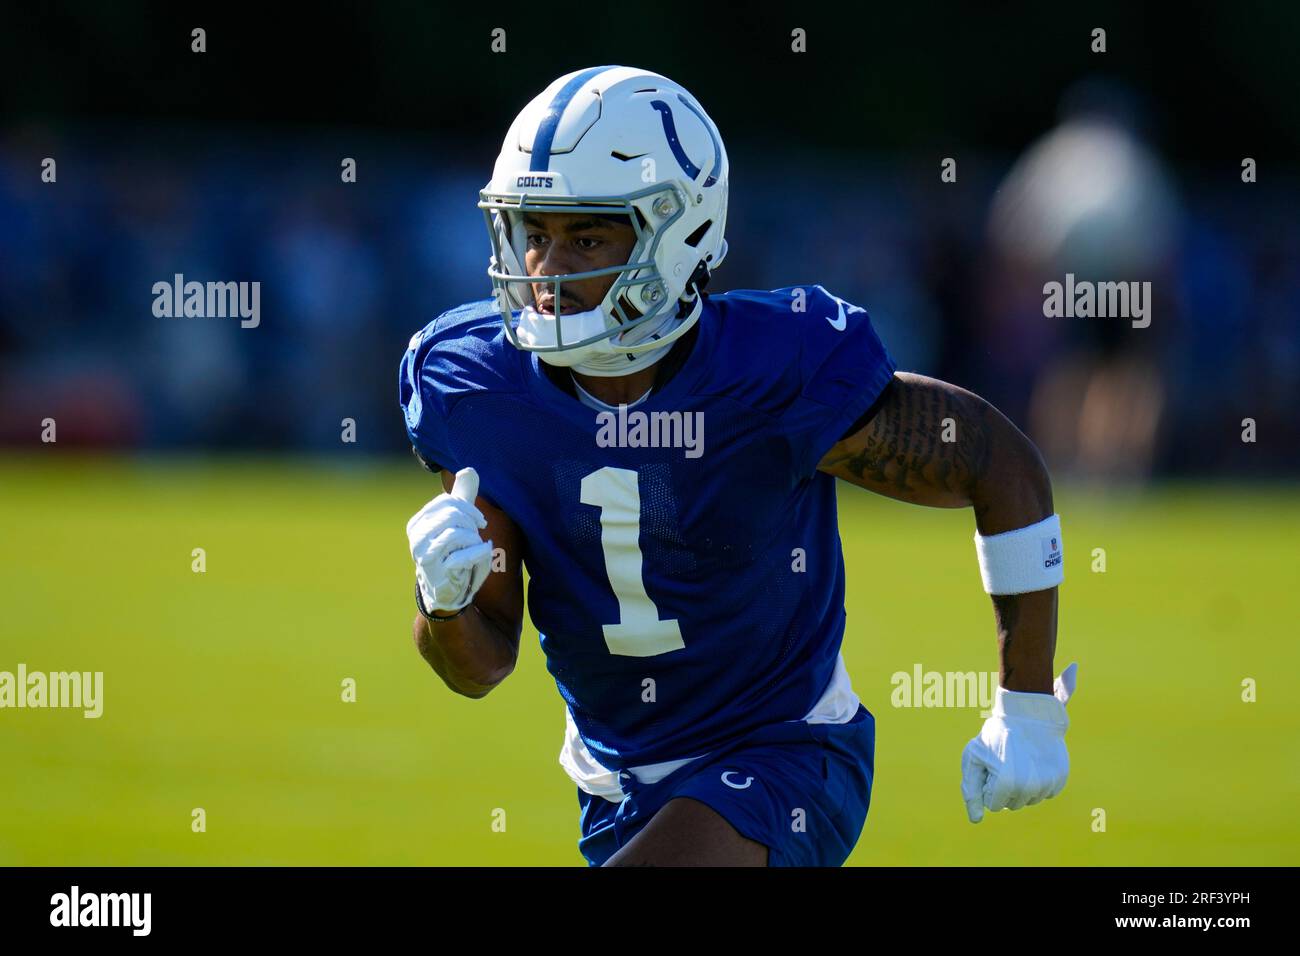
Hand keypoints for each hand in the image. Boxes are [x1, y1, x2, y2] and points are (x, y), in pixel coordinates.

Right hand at [406, 467, 493, 612]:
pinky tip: (483, 553)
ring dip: (474, 539)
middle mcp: (416, 536)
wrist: (448, 590)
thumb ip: (463, 497)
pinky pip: (463, 554)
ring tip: (475, 546)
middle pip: (452, 513)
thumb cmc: (454, 553)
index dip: (469, 508)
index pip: (447, 501)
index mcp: (419, 522)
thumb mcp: (460, 523)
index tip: (478, 522)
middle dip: (472, 523)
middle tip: (477, 535)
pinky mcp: (436, 572)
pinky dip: (480, 552)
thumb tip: (469, 469)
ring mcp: (423, 555)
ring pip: (457, 532)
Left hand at [960, 662, 1077, 822]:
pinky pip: (1046, 793)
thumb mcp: (974, 758)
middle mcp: (1030, 787)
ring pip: (1029, 800)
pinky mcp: (1061, 778)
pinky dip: (1039, 782)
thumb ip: (971, 791)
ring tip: (1020, 761)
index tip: (993, 765)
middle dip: (1004, 788)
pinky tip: (1034, 762)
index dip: (989, 786)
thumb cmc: (995, 736)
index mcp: (1006, 783)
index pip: (993, 805)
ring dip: (1022, 786)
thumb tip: (976, 820)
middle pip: (1012, 806)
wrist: (1028, 713)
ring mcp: (1048, 783)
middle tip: (1006, 761)